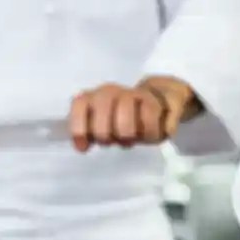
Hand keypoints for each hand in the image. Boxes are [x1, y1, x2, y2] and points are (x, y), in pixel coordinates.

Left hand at [68, 76, 201, 151]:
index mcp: (95, 97)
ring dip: (129, 132)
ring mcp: (137, 93)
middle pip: (103, 105)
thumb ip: (90, 134)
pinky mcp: (159, 98)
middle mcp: (113, 91)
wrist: (161, 100)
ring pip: (126, 112)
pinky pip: (151, 117)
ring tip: (133, 139)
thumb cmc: (124, 120)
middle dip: (106, 132)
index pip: (80, 103)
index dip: (79, 126)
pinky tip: (150, 135)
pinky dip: (149, 133)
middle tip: (113, 141)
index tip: (85, 147)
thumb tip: (82, 146)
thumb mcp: (104, 128)